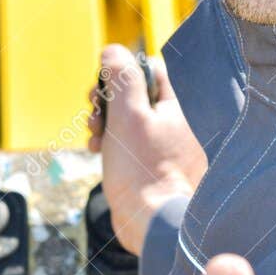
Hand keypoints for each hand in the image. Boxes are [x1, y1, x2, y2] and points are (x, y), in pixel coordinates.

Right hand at [87, 44, 206, 255]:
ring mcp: (170, 145)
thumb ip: (121, 78)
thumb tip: (113, 51)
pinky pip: (133, 141)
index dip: (123, 73)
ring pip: (131, 118)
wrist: (151, 222)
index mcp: (183, 107)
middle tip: (92, 111)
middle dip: (109, 100)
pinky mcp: (157, 164)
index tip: (103, 88)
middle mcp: (182, 123)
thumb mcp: (127, 115)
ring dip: (106, 121)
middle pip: (139, 93)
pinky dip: (113, 141)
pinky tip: (97, 151)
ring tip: (93, 135)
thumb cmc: (141, 170)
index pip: (152, 69)